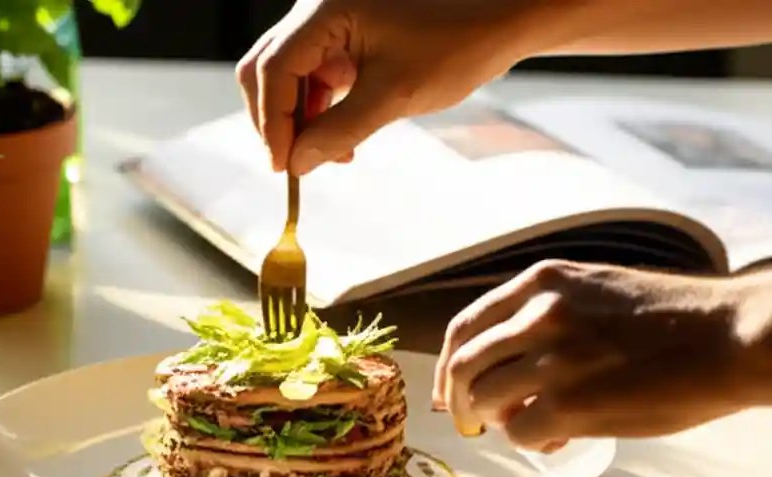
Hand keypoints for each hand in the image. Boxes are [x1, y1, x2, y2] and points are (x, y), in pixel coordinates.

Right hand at [236, 0, 529, 175]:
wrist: (502, 19)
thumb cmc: (456, 45)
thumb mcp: (394, 96)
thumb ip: (340, 131)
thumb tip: (297, 164)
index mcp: (325, 10)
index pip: (273, 69)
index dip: (272, 122)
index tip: (284, 166)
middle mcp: (320, 8)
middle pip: (268, 68)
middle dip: (278, 120)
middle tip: (294, 166)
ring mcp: (333, 20)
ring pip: (291, 75)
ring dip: (302, 119)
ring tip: (331, 157)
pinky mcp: (349, 35)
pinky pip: (317, 74)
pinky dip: (323, 109)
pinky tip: (344, 140)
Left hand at [431, 260, 752, 451]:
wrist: (735, 337)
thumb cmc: (679, 320)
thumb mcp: (600, 291)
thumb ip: (549, 316)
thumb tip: (511, 366)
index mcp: (543, 282)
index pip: (465, 326)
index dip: (449, 365)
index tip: (448, 389)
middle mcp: (538, 313)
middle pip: (463, 366)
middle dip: (458, 402)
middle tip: (469, 424)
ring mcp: (552, 358)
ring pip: (485, 402)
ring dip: (500, 422)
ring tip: (534, 427)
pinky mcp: (570, 403)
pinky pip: (520, 432)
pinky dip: (530, 442)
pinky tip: (559, 439)